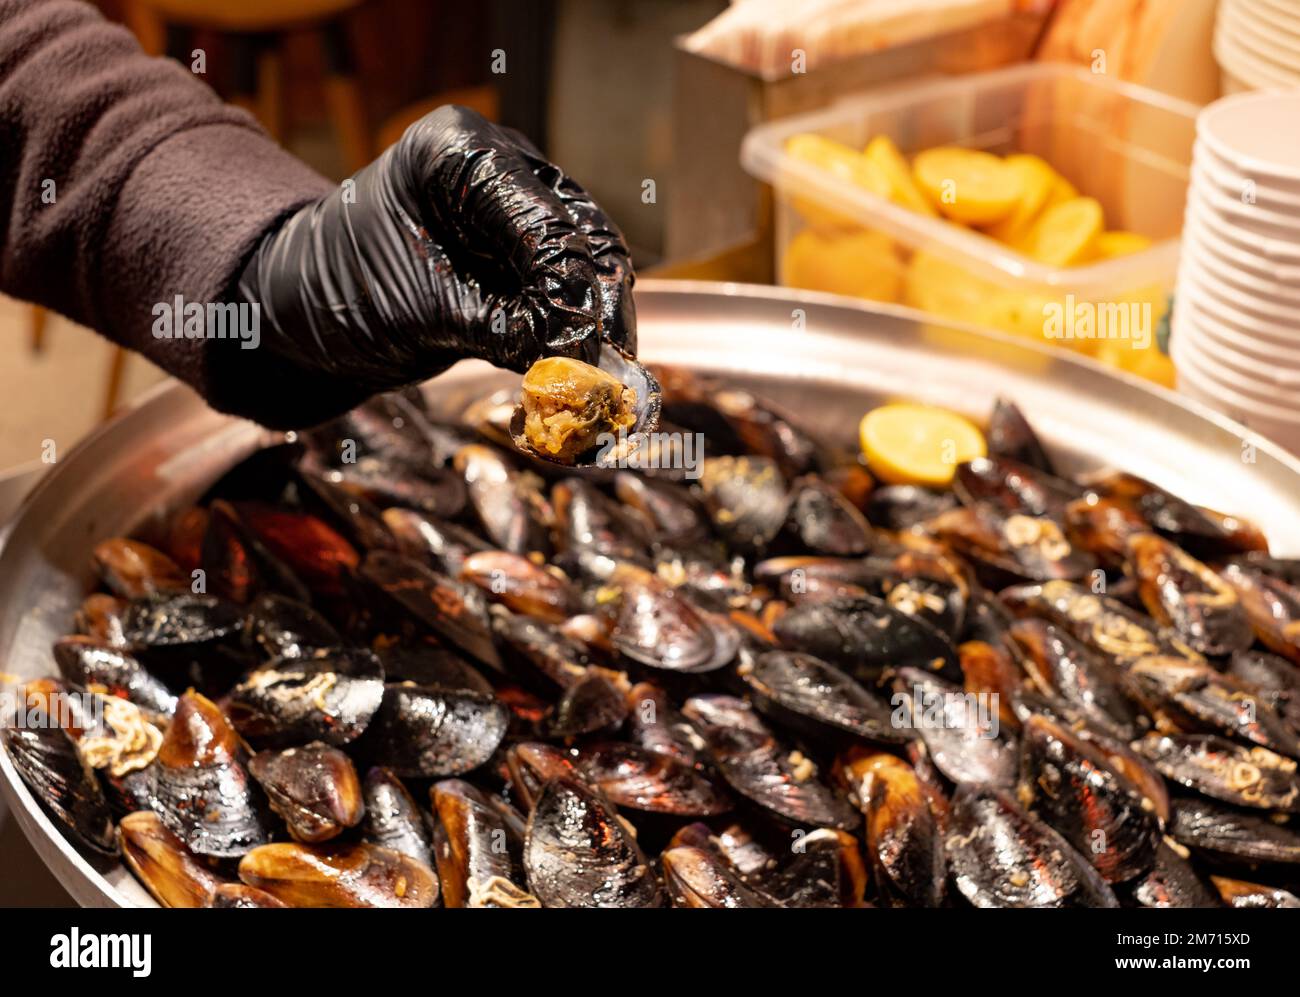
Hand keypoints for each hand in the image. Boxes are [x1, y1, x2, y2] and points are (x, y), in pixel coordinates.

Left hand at [237, 105, 634, 396]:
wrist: (300, 311)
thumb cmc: (337, 294)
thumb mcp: (421, 314)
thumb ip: (506, 328)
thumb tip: (583, 360)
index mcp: (460, 152)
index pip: (547, 220)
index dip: (574, 291)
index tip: (589, 353)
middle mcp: (499, 162)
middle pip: (583, 233)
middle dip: (598, 305)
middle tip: (610, 370)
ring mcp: (513, 203)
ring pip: (588, 259)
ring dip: (597, 320)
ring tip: (604, 379)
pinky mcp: (518, 247)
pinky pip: (567, 284)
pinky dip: (576, 327)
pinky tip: (584, 368)